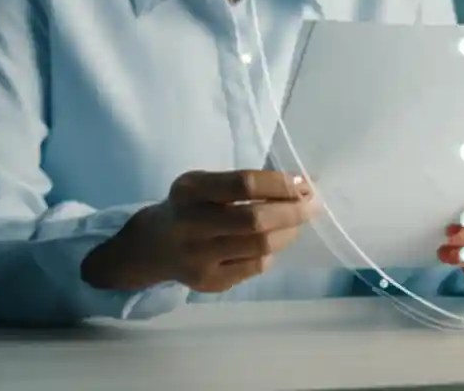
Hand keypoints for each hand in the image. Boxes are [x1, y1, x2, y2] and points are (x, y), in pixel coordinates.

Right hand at [82, 169, 320, 293]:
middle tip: (312, 205)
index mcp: (190, 191)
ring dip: (288, 232)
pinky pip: (255, 267)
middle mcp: (190, 224)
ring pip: (260, 247)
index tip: (303, 182)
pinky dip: (271, 252)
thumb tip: (301, 184)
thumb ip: (244, 184)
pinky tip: (272, 243)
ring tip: (297, 223)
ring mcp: (199, 258)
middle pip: (255, 220)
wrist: (151, 247)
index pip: (243, 184)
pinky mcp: (209, 282)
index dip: (279, 184)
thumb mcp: (204, 185)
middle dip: (292, 211)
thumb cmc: (189, 207)